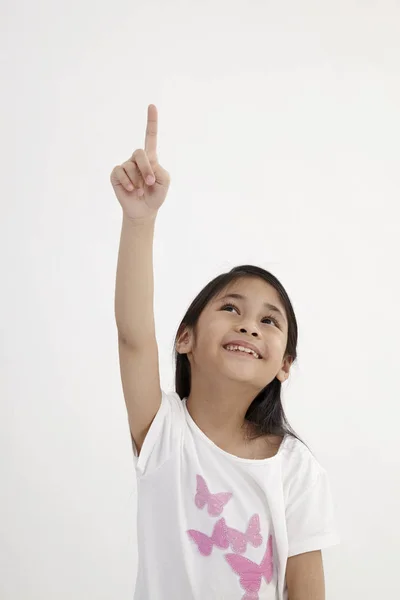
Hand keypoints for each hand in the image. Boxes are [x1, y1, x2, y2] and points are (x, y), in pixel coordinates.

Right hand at [110, 104, 170, 220]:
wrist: (144, 210)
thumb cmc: (156, 194)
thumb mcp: (164, 181)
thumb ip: (159, 170)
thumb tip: (145, 168)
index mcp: (150, 158)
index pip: (150, 136)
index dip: (151, 121)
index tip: (152, 106)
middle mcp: (137, 159)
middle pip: (139, 152)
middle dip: (146, 169)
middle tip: (150, 183)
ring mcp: (125, 166)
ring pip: (130, 166)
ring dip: (138, 181)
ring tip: (140, 190)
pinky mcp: (116, 174)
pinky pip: (120, 172)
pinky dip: (127, 182)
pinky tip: (131, 190)